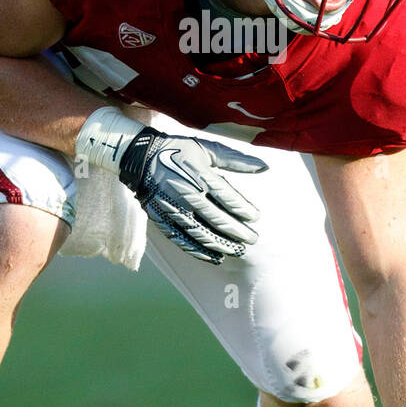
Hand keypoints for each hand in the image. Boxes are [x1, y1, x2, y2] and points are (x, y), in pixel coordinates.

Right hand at [118, 127, 266, 262]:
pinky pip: (183, 240)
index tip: (256, 217)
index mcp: (201, 175)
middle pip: (219, 219)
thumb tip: (265, 167)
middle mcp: (188, 194)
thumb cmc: (178, 150)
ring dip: (222, 245)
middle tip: (252, 239)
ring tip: (237, 250)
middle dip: (238, 232)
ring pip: (202, 234)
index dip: (245, 210)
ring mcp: (174, 209)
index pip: (228, 198)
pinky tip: (214, 257)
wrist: (140, 157)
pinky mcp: (163, 219)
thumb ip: (236, 159)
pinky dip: (200, 251)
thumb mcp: (207, 149)